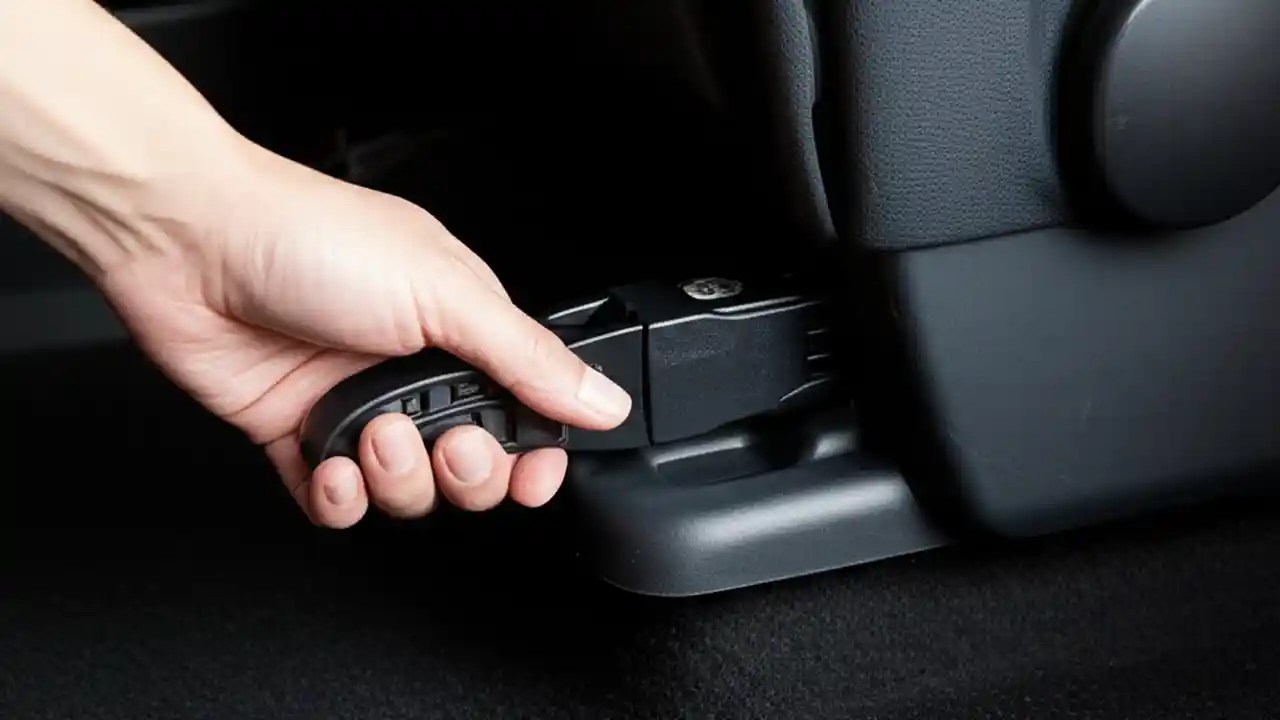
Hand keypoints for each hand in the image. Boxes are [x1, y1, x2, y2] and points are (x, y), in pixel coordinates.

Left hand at [96, 144, 631, 526]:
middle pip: (472, 467)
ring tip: (369, 433)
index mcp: (464, 331)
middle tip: (445, 441)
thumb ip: (529, 358)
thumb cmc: (312, 239)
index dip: (535, 458)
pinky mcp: (299, 435)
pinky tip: (328, 463)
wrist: (189, 242)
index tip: (531, 475)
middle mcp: (414, 370)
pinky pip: (336, 502)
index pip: (525, 415)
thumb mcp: (446, 294)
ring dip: (394, 477)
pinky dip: (337, 498)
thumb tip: (603, 401)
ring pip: (406, 491)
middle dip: (465, 472)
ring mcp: (355, 405)